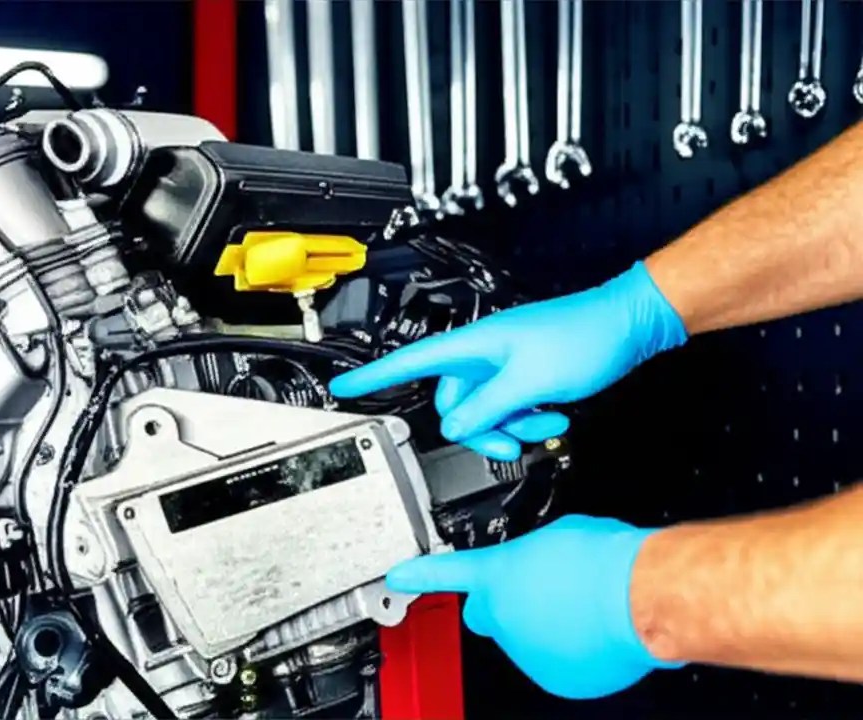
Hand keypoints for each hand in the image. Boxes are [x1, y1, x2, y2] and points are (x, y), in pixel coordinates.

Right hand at [329, 262, 686, 459]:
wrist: (628, 324)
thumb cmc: (584, 338)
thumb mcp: (529, 382)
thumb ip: (485, 408)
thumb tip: (455, 426)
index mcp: (472, 346)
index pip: (409, 362)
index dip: (372, 376)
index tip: (341, 386)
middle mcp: (482, 354)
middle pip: (453, 404)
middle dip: (482, 427)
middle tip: (512, 435)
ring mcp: (503, 365)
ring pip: (482, 411)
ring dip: (511, 425)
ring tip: (543, 422)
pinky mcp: (524, 374)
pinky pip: (507, 408)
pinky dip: (527, 418)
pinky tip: (552, 415)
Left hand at [387, 515, 683, 698]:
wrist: (640, 598)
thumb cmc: (606, 561)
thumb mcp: (559, 535)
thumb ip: (533, 555)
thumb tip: (539, 563)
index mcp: (499, 573)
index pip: (447, 572)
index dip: (420, 576)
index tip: (398, 577)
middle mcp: (503, 615)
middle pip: (487, 612)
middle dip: (501, 604)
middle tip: (536, 591)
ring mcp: (526, 651)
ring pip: (526, 638)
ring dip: (544, 625)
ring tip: (581, 606)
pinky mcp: (556, 679)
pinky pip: (556, 661)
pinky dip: (570, 650)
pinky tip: (592, 630)